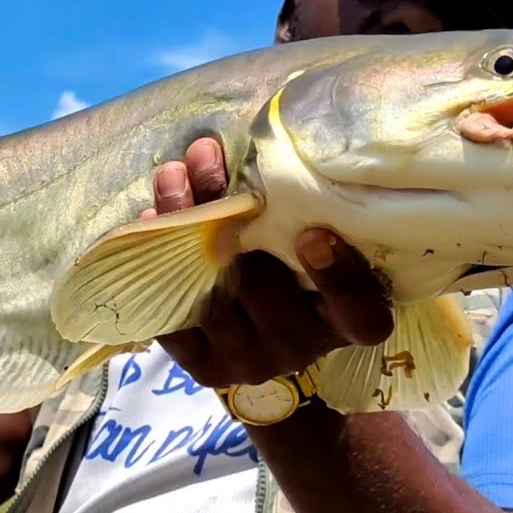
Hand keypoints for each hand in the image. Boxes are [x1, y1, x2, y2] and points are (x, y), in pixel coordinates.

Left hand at [145, 138, 393, 388]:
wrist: (261, 332)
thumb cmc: (298, 262)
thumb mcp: (318, 238)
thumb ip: (306, 209)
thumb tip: (263, 145)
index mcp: (349, 321)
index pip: (361, 313)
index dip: (339, 278)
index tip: (312, 233)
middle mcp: (302, 349)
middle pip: (265, 290)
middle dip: (230, 214)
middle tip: (205, 157)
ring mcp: (251, 363)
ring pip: (212, 297)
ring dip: (186, 227)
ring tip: (172, 176)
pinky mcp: (204, 368)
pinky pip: (175, 317)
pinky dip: (160, 264)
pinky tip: (151, 220)